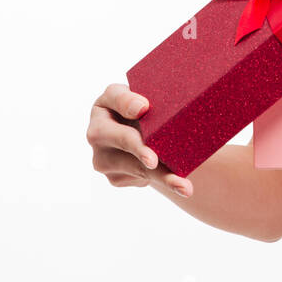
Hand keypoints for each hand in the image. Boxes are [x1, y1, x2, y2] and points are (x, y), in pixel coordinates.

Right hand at [87, 83, 192, 197]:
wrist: (150, 134)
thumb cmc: (150, 109)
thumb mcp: (148, 95)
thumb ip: (141, 97)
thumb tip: (142, 107)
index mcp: (105, 103)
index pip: (115, 98)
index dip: (128, 103)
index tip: (144, 108)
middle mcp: (97, 132)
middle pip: (121, 139)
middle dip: (139, 150)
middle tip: (154, 161)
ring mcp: (103, 158)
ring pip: (135, 166)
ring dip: (161, 177)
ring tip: (184, 186)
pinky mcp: (116, 178)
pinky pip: (141, 179)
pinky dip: (162, 180)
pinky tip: (179, 184)